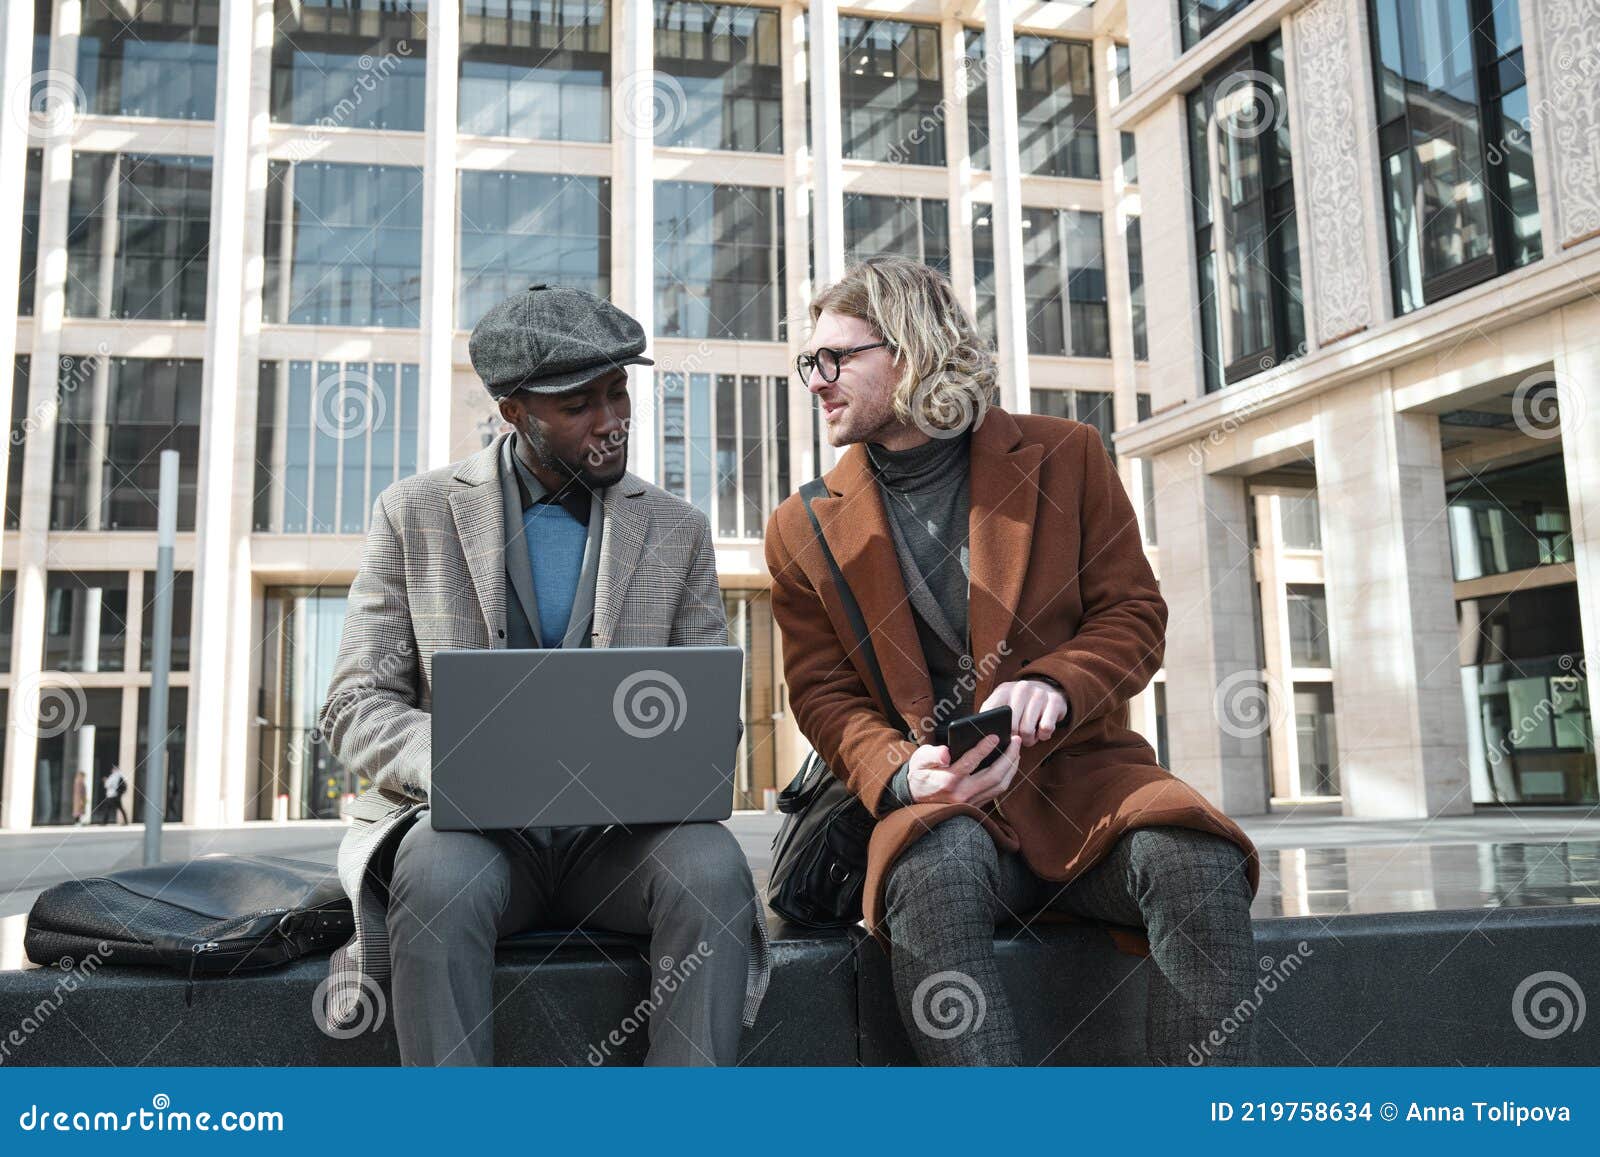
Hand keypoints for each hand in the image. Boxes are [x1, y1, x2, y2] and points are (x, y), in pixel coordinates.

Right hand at [905, 733, 1023, 805]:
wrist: (915, 799)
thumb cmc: (919, 775)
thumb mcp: (919, 761)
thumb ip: (932, 755)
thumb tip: (945, 751)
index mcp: (947, 780)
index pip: (970, 762)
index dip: (984, 748)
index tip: (996, 735)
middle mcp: (961, 793)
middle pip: (993, 776)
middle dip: (1008, 756)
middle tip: (1017, 739)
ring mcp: (970, 802)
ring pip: (999, 786)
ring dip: (1011, 767)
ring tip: (1016, 750)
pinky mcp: (976, 805)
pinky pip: (996, 792)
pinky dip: (1006, 777)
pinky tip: (1009, 764)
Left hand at [981, 679, 1068, 746]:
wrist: (1047, 686)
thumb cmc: (1019, 703)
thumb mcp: (1001, 703)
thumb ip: (989, 715)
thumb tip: (976, 735)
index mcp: (1003, 690)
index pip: (990, 713)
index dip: (992, 731)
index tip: (995, 738)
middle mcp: (1021, 688)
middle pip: (1011, 727)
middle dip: (1014, 739)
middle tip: (1017, 739)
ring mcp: (1038, 693)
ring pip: (1028, 730)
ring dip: (1029, 740)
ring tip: (1029, 736)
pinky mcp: (1054, 701)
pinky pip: (1046, 728)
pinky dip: (1043, 736)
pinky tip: (1041, 731)